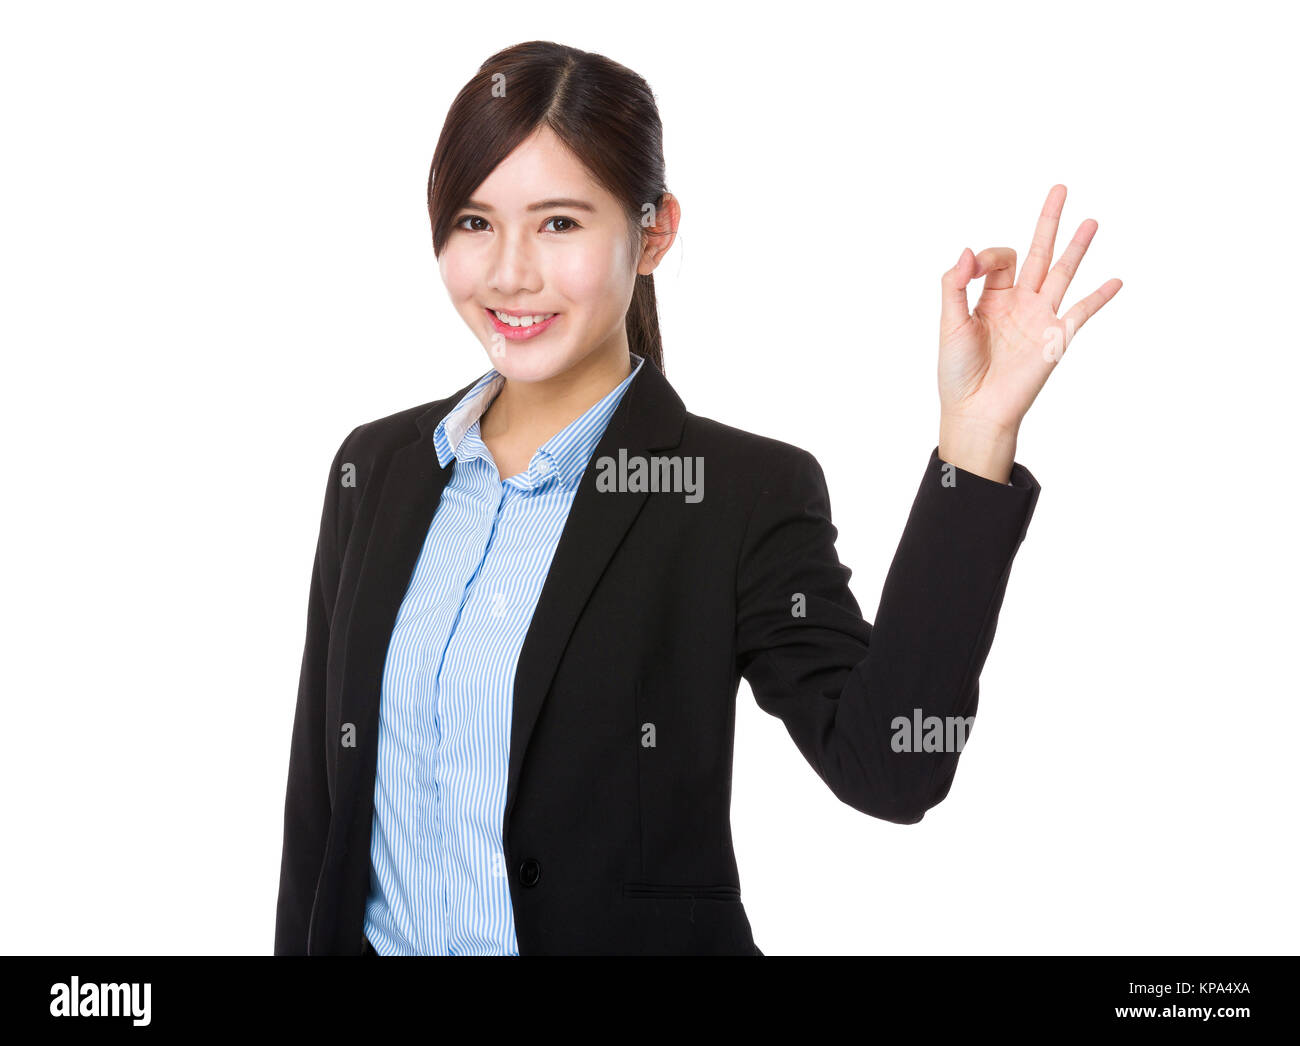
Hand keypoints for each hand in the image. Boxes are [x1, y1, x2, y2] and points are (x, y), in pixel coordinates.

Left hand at [937, 184, 1121, 478]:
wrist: (976, 409)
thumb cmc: (957, 372)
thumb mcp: (948, 323)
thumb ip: (954, 285)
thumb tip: (967, 250)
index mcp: (990, 298)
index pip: (999, 259)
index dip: (987, 255)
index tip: (974, 267)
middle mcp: (1018, 303)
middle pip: (1038, 253)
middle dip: (1048, 221)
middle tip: (1060, 188)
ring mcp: (1039, 318)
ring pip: (1063, 273)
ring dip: (1077, 247)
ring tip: (1091, 221)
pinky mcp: (1055, 338)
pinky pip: (1081, 312)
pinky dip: (1099, 297)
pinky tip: (1116, 281)